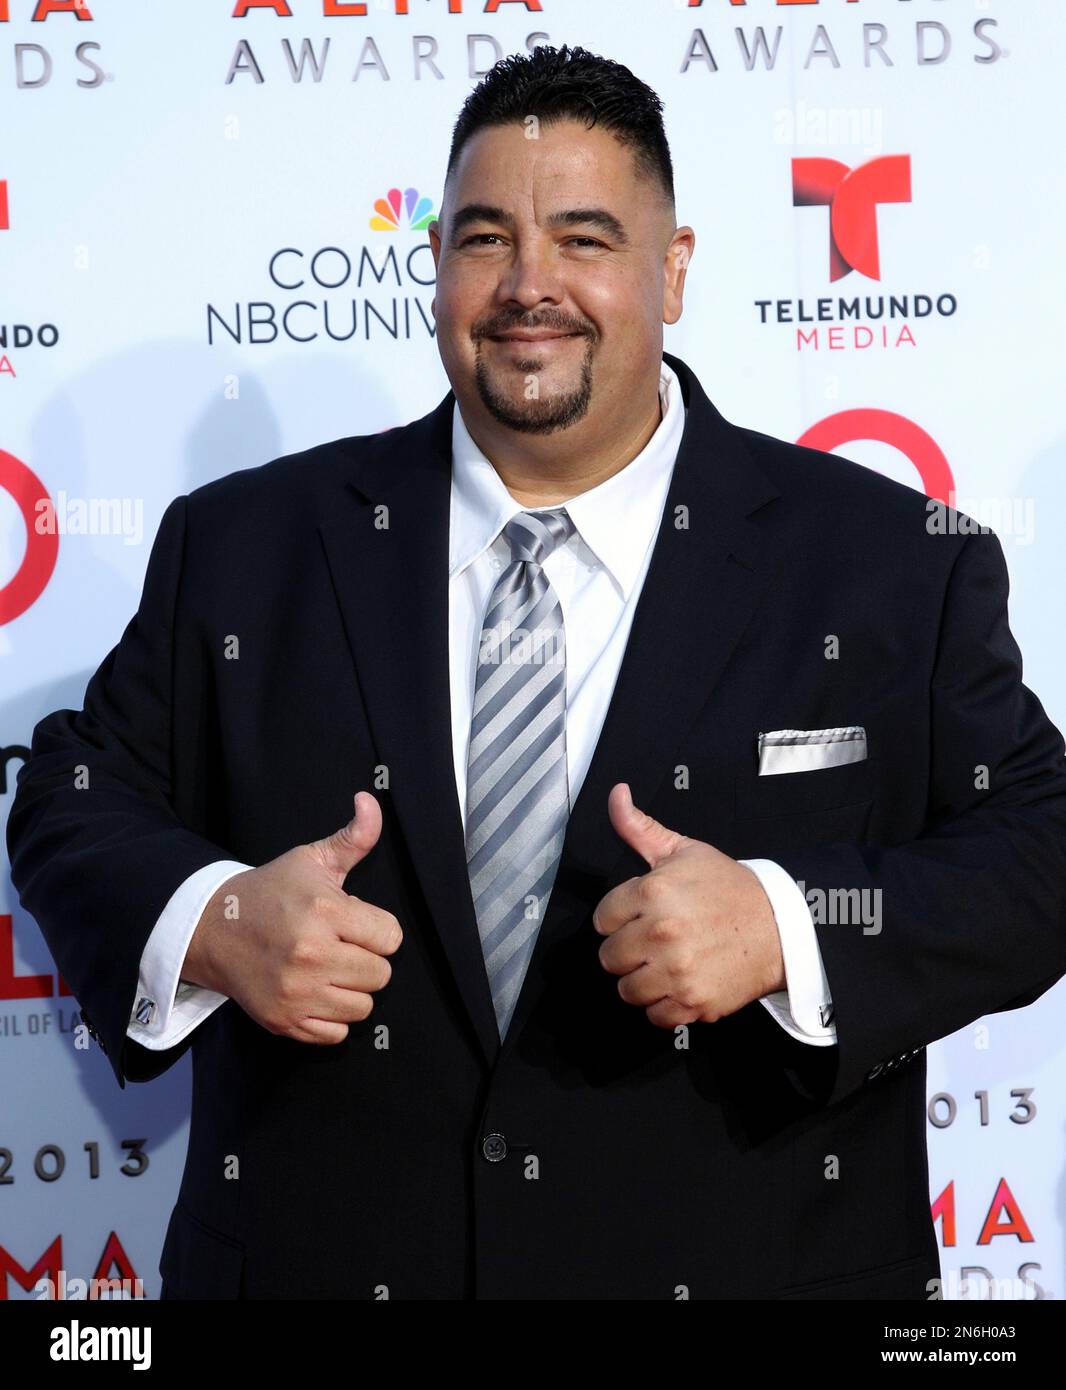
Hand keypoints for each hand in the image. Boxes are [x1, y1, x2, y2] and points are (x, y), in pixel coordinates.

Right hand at [181, 791, 401, 1043]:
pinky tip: (316, 992)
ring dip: (352, 989)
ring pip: (363, 1007)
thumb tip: (370, 802)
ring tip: (329, 968)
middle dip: (367, 959)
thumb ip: (353, 837)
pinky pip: (336, 1033)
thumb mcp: (310, 859)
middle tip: (341, 946)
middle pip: (380, 974)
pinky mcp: (283, 1020)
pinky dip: (331, 1017)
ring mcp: (296, 992)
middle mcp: (311, 954)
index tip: (355, 923)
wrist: (212, 929)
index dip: (378, 929)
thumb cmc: (270, 892)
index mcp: (323, 911)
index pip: (391, 937)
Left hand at [593, 783, 783, 1028]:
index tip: (640, 916)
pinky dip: (664, 1006)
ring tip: (665, 964)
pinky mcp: (693, 1002)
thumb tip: (616, 794)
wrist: (780, 926)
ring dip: (642, 980)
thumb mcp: (684, 851)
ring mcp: (676, 971)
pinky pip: (655, 1016)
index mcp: (652, 893)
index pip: (602, 919)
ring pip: (627, 990)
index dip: (619, 917)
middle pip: (609, 958)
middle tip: (654, 941)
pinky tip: (679, 985)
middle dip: (628, 949)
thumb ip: (640, 827)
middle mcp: (660, 933)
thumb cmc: (729, 888)